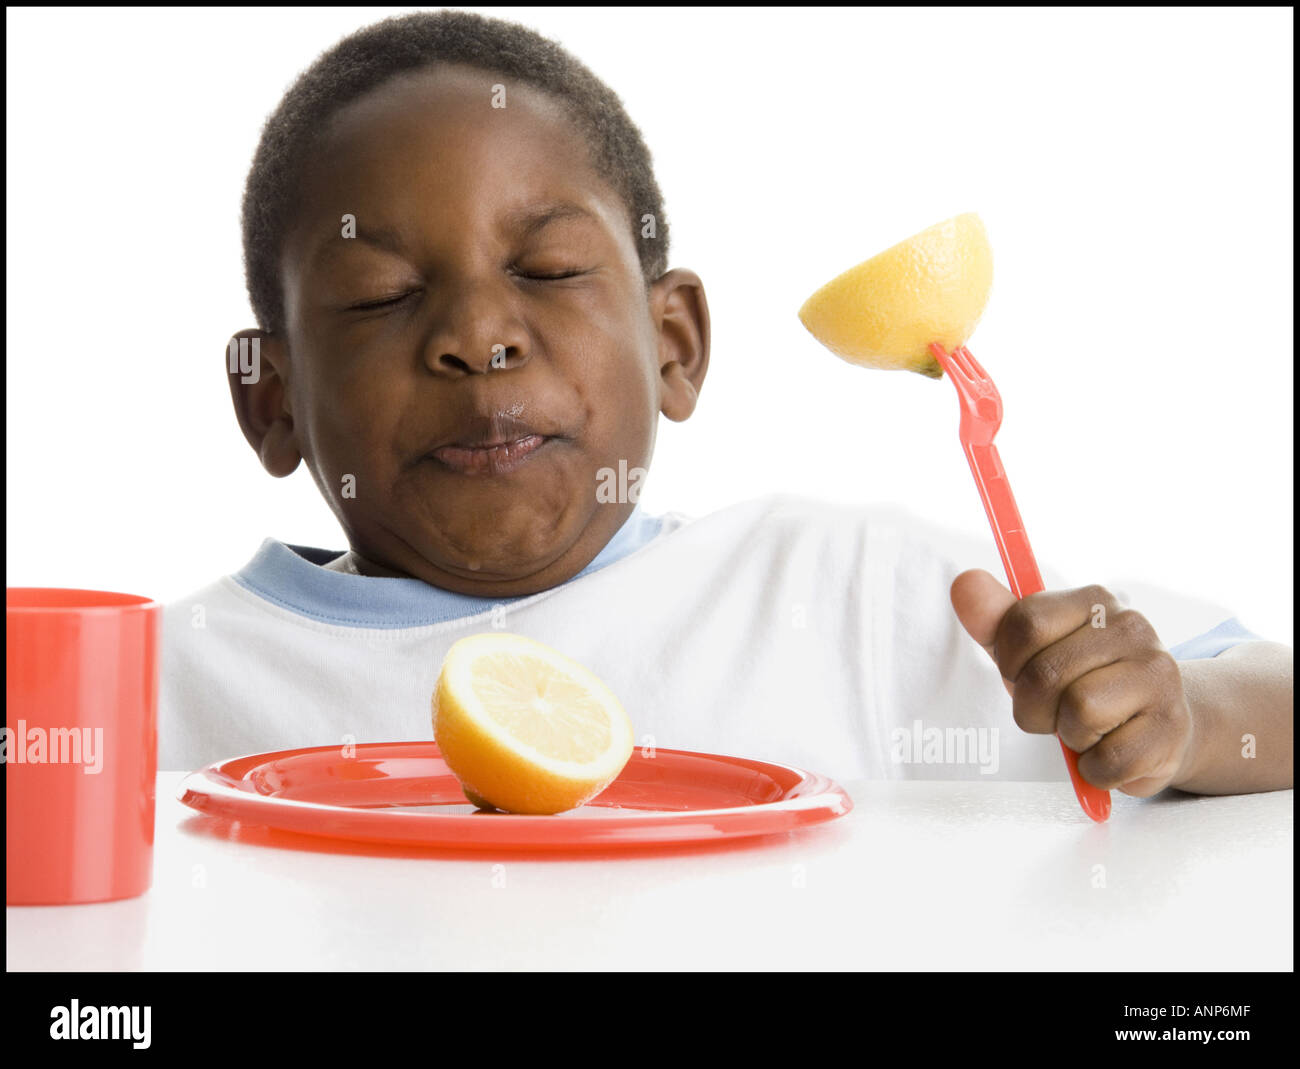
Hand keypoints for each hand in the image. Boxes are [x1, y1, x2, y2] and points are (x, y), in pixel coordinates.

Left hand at [949, 569, 1198, 795]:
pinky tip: (1107, 751)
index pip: (1025, 624)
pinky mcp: (1172, 728)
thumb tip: (964, 583)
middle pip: (1045, 674)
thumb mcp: (1034, 648)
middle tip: (1052, 711)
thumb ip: (995, 619)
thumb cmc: (1082, 682)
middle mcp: (1133, 628)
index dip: (1009, 661)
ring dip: (1068, 736)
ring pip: (1080, 712)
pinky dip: (1095, 768)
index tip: (1023, 673)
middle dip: (1033, 707)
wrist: (1158, 724)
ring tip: (1084, 728)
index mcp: (1094, 600)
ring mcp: (1160, 676)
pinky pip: (1108, 759)